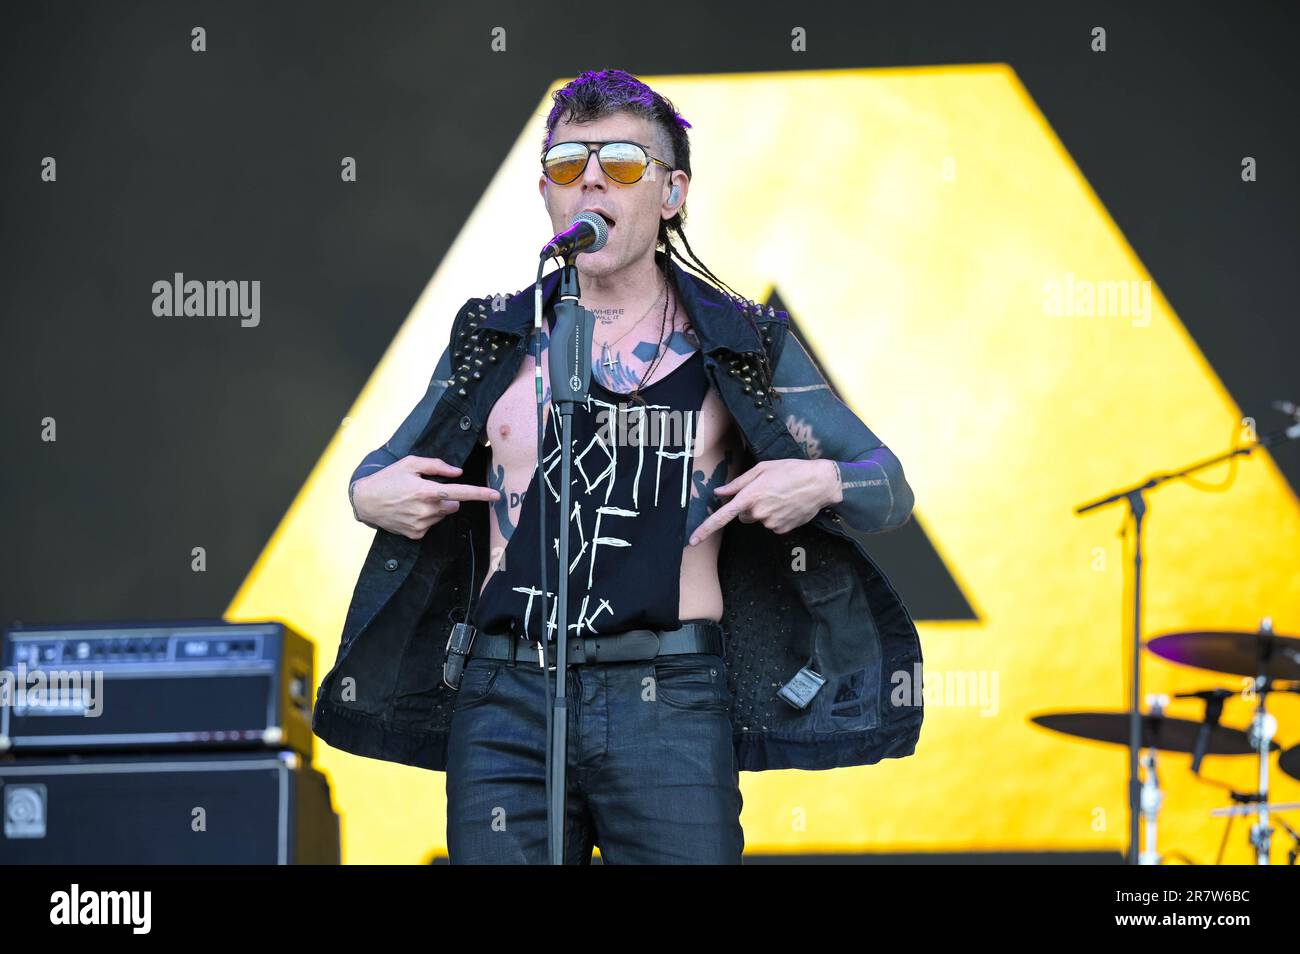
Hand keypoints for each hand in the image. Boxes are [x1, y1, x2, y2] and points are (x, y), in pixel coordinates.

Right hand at [351, 455, 499, 539]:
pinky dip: (425, 518)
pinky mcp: (416, 535)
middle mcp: (426, 510)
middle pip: (453, 504)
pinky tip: (409, 511)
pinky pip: (431, 525)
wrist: (366, 501)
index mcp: (427, 491)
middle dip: (447, 498)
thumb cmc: (389, 478)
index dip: (481, 494)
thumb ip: (436, 466)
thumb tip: (458, 472)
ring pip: (442, 515)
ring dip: (435, 508)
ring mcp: (421, 525)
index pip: (461, 493)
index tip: (496, 496)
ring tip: (414, 500)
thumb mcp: (410, 463)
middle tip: (426, 491)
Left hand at [687, 458, 839, 545]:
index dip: (706, 528)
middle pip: (742, 516)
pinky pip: (771, 525)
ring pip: (757, 520)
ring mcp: (771, 523)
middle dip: (749, 506)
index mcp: (751, 495)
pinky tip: (787, 506)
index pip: (722, 516)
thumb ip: (739, 483)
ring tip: (780, 497)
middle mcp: (759, 512)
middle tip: (767, 492)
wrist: (820, 483)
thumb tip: (719, 492)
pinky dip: (776, 517)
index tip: (692, 541)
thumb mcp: (763, 469)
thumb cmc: (791, 470)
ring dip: (763, 511)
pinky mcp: (782, 530)